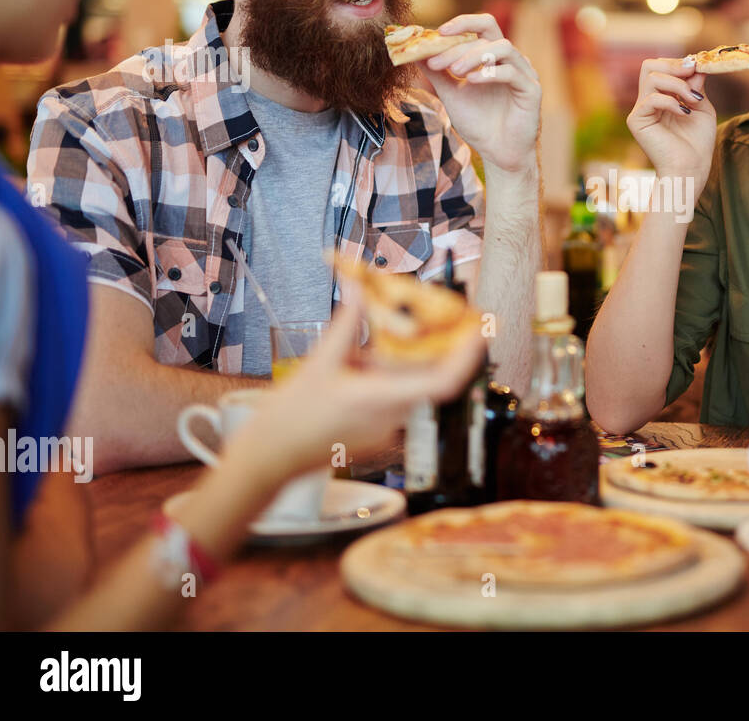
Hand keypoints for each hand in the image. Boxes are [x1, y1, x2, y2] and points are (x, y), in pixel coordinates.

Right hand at [233, 283, 486, 485]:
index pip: (443, 383)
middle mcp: (391, 416)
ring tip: (404, 327)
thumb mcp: (319, 363)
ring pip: (414, 385)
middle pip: (433, 378)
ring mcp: (385, 426)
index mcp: (380, 399)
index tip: (479, 330)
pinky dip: (394, 373)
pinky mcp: (376, 429)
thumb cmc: (290, 418)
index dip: (467, 357)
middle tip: (453, 317)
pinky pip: (397, 395)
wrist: (269, 459)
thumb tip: (360, 288)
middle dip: (446, 347)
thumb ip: (347, 325)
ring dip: (414, 359)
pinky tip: (371, 356)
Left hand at [419, 13, 541, 174]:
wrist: (498, 153)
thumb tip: (414, 52)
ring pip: (502, 47)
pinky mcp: (532, 90)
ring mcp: (524, 73)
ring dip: (474, 56)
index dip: (460, 24)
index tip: (435, 34)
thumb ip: (437, 73)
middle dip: (458, 44)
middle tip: (436, 62)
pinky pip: (512, 72)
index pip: (481, 26)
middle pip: (490, 30)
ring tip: (455, 73)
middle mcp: (511, 59)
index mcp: (494, 56)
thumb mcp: (451, 94)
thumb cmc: (479, 123)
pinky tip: (471, 82)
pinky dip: (490, 73)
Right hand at [627, 57, 716, 182]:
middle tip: (692, 72)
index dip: (680, 63)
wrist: (690, 170)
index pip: (662, 67)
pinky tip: (684, 113)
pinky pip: (651, 98)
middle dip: (674, 65)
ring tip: (693, 100)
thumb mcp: (701, 107)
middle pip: (650, 65)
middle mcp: (648, 100)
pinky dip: (671, 101)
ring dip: (677, 84)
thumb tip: (696, 63)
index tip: (700, 65)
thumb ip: (696, 86)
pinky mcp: (637, 120)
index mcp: (662, 96)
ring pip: (652, 77)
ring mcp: (641, 110)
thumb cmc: (697, 144)